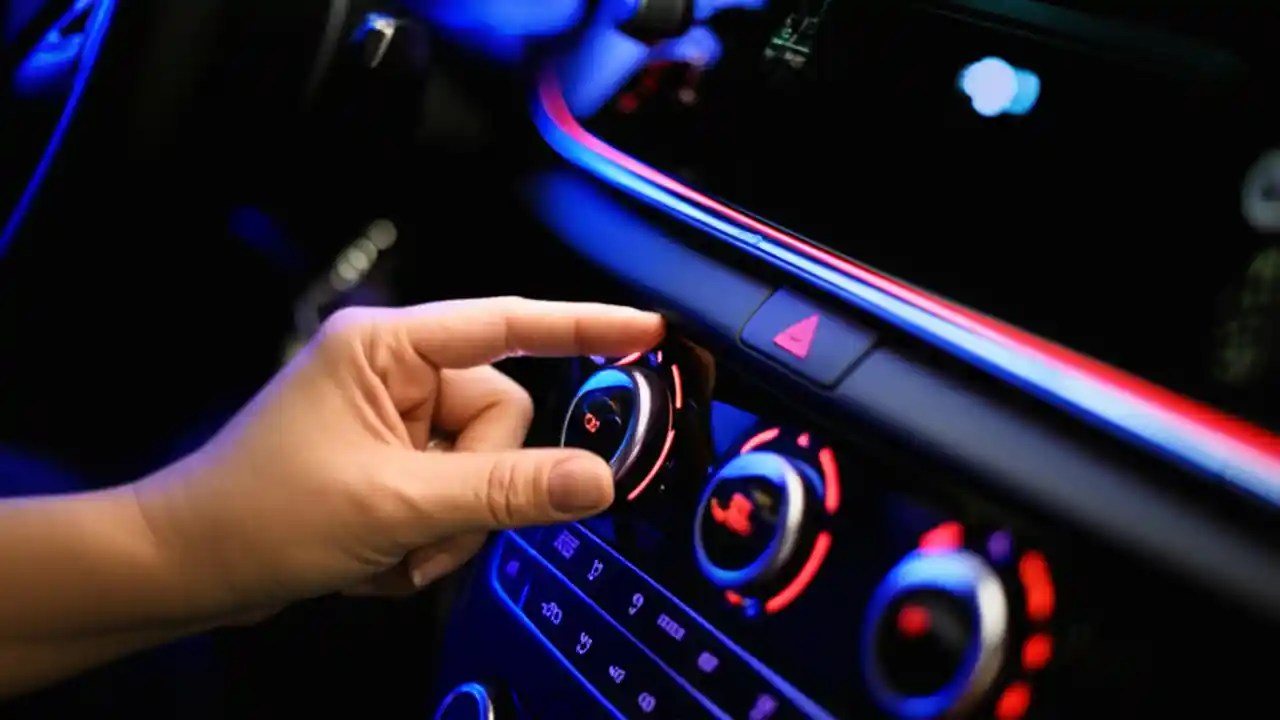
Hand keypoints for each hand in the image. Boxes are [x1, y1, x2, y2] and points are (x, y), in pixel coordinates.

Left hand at [132, 297, 663, 618]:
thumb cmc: (257, 515)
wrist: (189, 567)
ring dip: (454, 522)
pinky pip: (459, 490)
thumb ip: (503, 491)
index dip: (583, 326)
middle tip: (426, 525)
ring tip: (395, 546)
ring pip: (487, 464)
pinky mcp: (395, 458)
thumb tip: (593, 479)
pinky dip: (435, 532)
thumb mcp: (393, 504)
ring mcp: (396, 418)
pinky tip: (385, 551)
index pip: (505, 324)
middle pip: (503, 418)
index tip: (645, 331)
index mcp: (386, 348)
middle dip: (478, 487)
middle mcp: (395, 372)